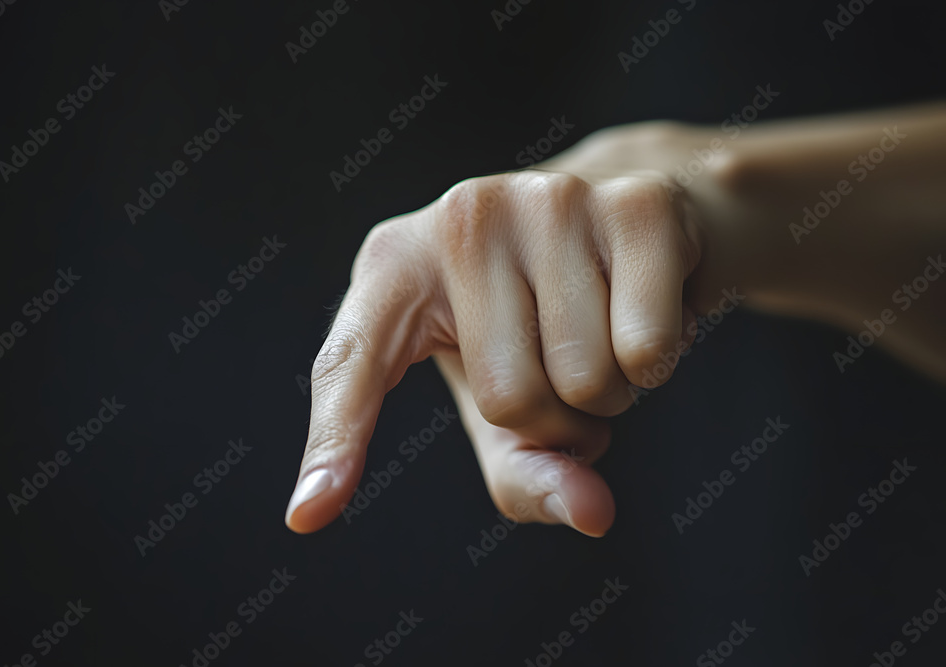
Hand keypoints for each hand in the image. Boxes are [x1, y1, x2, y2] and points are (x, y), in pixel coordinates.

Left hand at [285, 127, 708, 535]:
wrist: (637, 222)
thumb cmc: (547, 320)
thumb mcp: (509, 402)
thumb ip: (527, 470)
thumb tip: (591, 512)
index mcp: (397, 263)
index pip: (352, 362)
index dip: (336, 440)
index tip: (310, 513)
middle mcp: (461, 218)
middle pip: (509, 401)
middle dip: (560, 418)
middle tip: (565, 361)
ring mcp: (547, 200)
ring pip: (588, 382)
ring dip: (612, 391)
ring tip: (603, 327)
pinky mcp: (634, 204)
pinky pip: (648, 352)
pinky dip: (662, 362)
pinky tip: (649, 304)